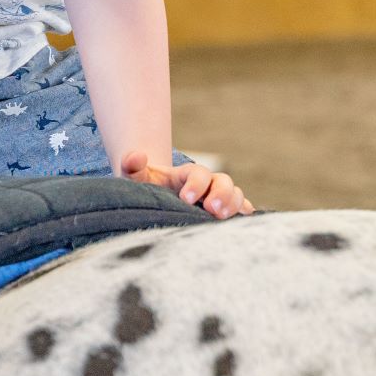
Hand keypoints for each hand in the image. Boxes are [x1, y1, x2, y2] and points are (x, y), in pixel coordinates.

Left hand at [119, 151, 252, 219]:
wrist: (154, 198)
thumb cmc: (145, 188)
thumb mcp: (135, 176)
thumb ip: (131, 164)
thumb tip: (136, 156)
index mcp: (187, 175)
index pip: (199, 174)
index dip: (196, 184)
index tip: (185, 198)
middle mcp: (207, 184)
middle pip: (223, 181)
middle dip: (221, 194)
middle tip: (212, 209)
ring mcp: (216, 197)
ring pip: (235, 194)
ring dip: (233, 204)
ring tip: (222, 218)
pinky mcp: (222, 212)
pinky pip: (240, 209)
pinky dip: (244, 212)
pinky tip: (244, 219)